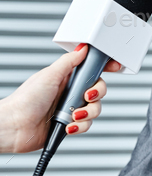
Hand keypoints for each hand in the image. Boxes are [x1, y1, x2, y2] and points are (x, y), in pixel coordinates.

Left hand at [0, 44, 120, 153]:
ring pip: (95, 109)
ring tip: (73, 115)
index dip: (105, 67)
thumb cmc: (25, 100)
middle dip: (96, 94)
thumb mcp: (49, 75)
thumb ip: (69, 61)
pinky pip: (86, 125)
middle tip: (85, 96)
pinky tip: (68, 126)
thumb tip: (83, 48)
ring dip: (87, 113)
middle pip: (98, 90)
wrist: (14, 127)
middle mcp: (70, 92)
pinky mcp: (70, 125)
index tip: (114, 66)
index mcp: (67, 77)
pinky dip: (80, 127)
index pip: (91, 70)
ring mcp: (70, 109)